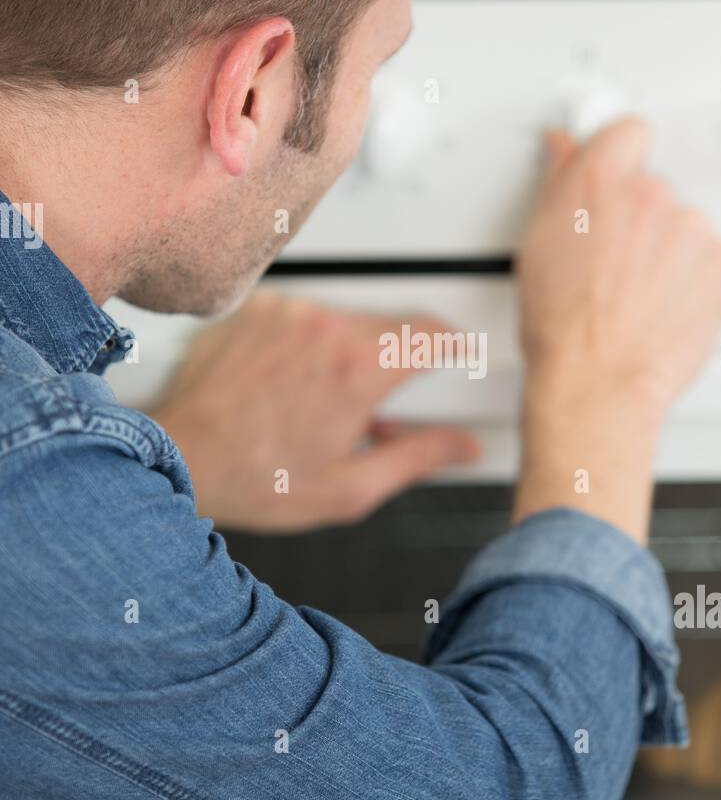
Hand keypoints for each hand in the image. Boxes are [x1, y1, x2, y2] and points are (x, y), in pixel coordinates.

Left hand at [150, 293, 479, 531]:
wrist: (179, 456)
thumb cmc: (254, 479)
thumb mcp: (349, 488)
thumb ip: (417, 459)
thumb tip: (461, 447)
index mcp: (357, 369)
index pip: (432, 333)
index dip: (455, 345)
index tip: (461, 354)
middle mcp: (325, 328)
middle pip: (390, 327)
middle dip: (395, 364)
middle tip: (378, 408)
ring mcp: (288, 314)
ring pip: (347, 322)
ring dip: (348, 354)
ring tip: (321, 405)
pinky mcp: (260, 310)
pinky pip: (306, 319)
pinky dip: (309, 346)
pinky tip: (291, 387)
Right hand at [514, 120, 720, 539]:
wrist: (596, 383)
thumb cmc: (561, 328)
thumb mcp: (537, 244)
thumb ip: (559, 182)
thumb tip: (566, 148)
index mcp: (598, 182)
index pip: (629, 131)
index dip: (622, 156)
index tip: (619, 175)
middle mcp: (650, 196)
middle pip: (657, 189)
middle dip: (642, 219)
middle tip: (619, 264)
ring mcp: (692, 229)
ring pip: (687, 228)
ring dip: (673, 252)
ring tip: (641, 295)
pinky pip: (717, 259)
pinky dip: (700, 281)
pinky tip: (669, 305)